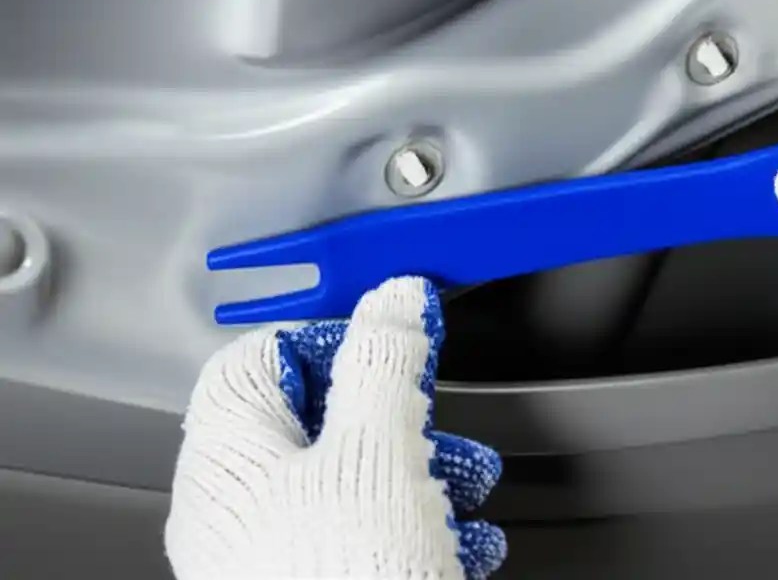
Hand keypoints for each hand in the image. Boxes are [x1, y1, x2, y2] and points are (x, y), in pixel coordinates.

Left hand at [166, 277, 504, 578]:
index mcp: (231, 457)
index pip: (259, 358)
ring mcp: (274, 557)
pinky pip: (366, 538)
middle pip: (320, 421)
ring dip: (424, 471)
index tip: (393, 337)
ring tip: (468, 486)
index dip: (333, 337)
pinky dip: (420, 527)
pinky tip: (465, 542)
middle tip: (439, 419)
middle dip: (400, 415)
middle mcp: (239, 509)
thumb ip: (386, 364)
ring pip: (353, 482)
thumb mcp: (379, 452)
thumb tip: (392, 300)